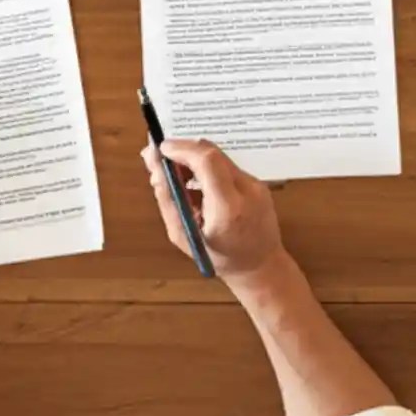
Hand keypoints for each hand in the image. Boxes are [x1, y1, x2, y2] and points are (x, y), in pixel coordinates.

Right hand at [141, 138, 287, 292]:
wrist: (261, 266)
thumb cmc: (219, 259)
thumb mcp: (184, 236)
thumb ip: (168, 200)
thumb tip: (155, 168)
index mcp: (228, 208)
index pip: (206, 161)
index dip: (181, 149)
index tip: (160, 149)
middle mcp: (247, 190)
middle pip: (211, 152)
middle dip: (182, 150)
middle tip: (160, 159)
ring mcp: (256, 184)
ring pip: (218, 157)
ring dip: (193, 159)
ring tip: (175, 176)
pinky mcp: (257, 182)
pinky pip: (226, 166)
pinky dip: (206, 169)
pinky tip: (195, 186)